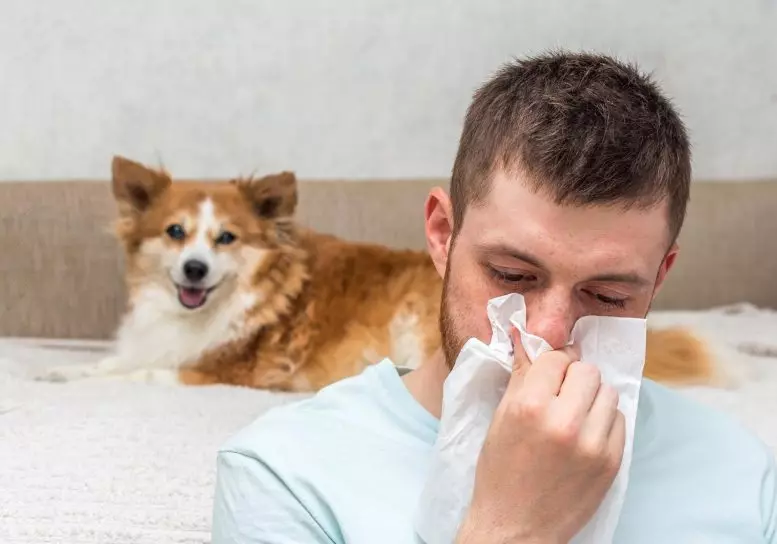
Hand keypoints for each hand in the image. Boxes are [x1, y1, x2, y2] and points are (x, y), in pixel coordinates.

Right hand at [456, 330, 624, 543]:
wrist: (516, 528)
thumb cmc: (499, 473)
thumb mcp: (500, 419)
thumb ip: (520, 376)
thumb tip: (527, 337)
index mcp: (529, 407)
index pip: (556, 358)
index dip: (551, 364)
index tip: (547, 374)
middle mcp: (564, 422)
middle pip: (587, 371)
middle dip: (574, 378)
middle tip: (560, 395)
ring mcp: (592, 444)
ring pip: (608, 393)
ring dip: (592, 398)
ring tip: (573, 415)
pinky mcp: (611, 462)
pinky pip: (619, 420)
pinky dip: (603, 422)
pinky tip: (584, 435)